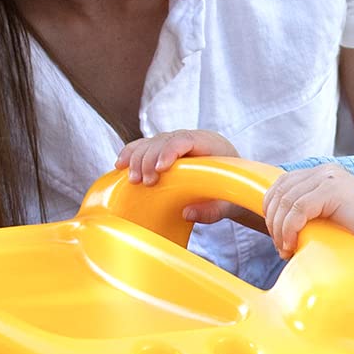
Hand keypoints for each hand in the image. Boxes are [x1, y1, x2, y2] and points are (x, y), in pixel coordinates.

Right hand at [116, 129, 261, 226]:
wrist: (234, 185)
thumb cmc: (232, 193)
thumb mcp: (228, 205)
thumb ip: (213, 211)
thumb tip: (187, 213)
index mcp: (211, 145)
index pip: (187, 139)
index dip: (171, 150)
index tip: (161, 168)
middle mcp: (191, 140)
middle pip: (165, 140)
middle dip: (150, 159)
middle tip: (146, 182)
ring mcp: (176, 143)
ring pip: (151, 142)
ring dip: (137, 158)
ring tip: (133, 179)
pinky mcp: (164, 150)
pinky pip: (144, 146)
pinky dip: (131, 153)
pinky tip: (120, 165)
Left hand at [263, 164, 353, 257]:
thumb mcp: (330, 214)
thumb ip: (311, 212)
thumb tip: (282, 228)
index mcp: (321, 174)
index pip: (282, 184)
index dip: (271, 208)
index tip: (275, 233)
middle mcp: (322, 171)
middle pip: (280, 191)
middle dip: (273, 221)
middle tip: (279, 245)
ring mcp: (327, 178)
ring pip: (286, 201)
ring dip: (279, 229)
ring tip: (285, 249)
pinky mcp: (331, 191)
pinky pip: (297, 209)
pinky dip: (289, 229)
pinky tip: (292, 244)